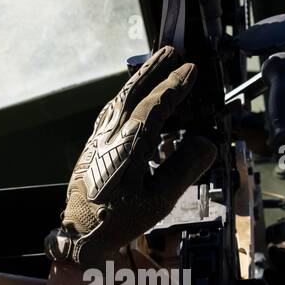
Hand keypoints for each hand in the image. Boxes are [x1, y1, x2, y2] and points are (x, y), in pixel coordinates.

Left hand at [45, 46, 215, 268]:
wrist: (79, 234)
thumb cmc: (118, 221)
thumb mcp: (159, 202)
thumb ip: (183, 170)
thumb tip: (206, 142)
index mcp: (127, 149)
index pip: (153, 108)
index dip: (173, 88)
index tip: (191, 70)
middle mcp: (109, 137)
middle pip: (132, 94)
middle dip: (153, 71)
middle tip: (172, 50)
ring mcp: (98, 139)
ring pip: (120, 99)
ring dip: (140, 80)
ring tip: (157, 64)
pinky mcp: (92, 144)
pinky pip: (112, 110)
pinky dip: (128, 95)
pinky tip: (136, 94)